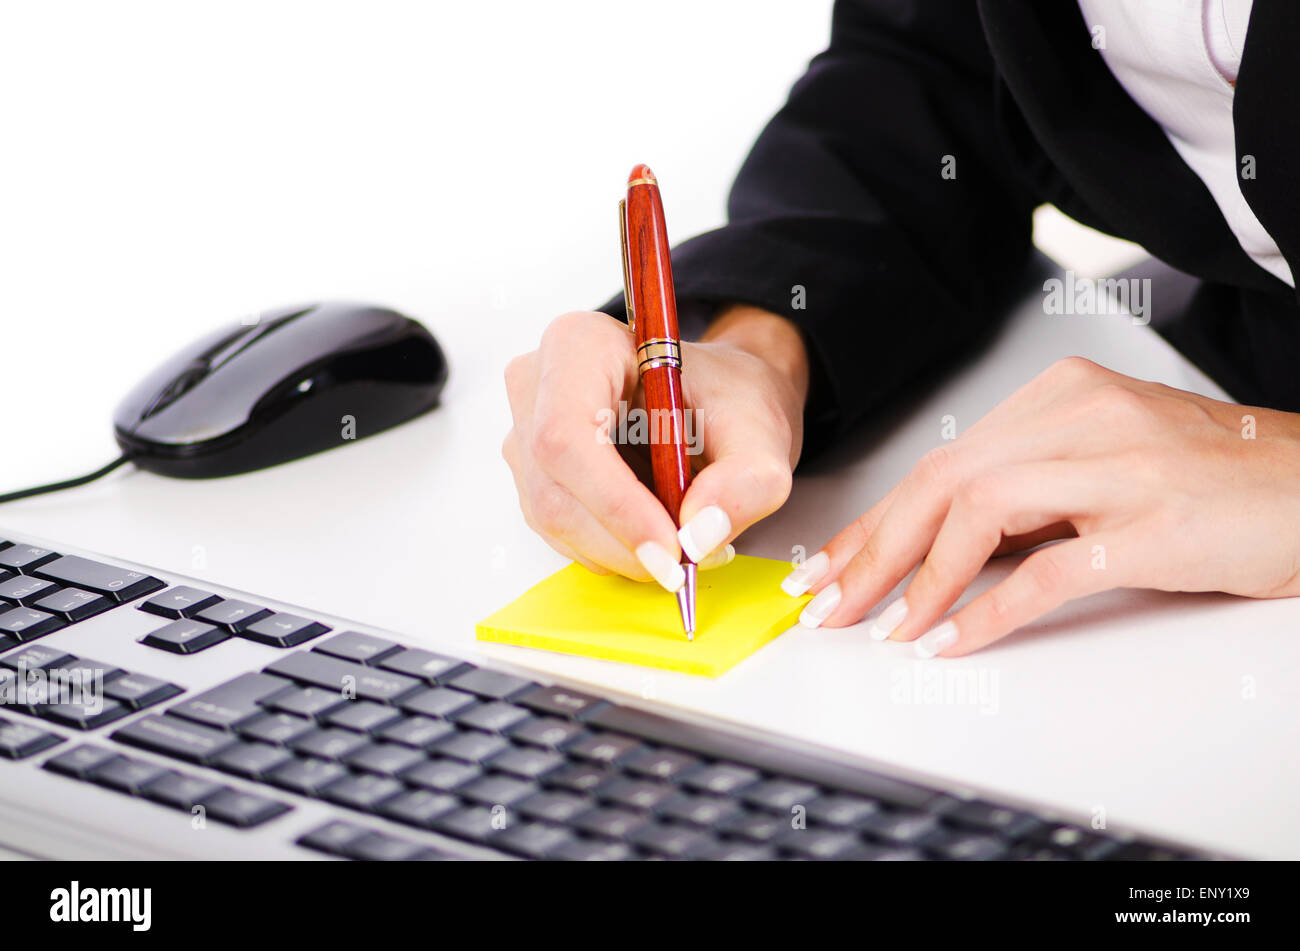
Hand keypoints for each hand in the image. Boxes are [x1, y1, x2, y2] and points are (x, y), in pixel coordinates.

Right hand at [503, 305, 808, 589]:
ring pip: (556, 521)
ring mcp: (526, 434)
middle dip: (625, 540)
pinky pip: (562, 534)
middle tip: (692, 560)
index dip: (614, 502)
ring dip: (624, 550)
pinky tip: (657, 529)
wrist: (720, 401)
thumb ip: (746, 480)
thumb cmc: (729, 397)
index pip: (568, 435)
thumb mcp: (761, 431)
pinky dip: (614, 548)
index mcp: (580, 344)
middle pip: (555, 490)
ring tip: (686, 537)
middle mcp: (536, 385)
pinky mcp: (534, 477)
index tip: (671, 547)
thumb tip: (700, 534)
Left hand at [782, 357, 1299, 655]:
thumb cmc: (1211, 483)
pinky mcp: (1151, 522)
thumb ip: (1028, 502)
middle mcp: (1079, 418)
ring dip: (919, 579)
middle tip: (827, 604)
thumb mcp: (1101, 471)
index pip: (940, 463)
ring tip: (884, 628)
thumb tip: (941, 554)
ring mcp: (1116, 466)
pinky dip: (987, 611)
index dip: (873, 521)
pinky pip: (1047, 569)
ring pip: (979, 512)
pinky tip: (951, 640)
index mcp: (1059, 399)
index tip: (826, 565)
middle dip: (872, 551)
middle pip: (941, 482)